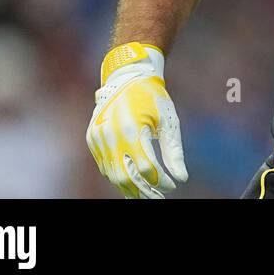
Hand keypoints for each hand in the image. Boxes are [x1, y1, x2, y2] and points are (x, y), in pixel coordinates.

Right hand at [85, 42, 187, 198]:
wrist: (125, 77)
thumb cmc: (153, 98)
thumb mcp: (169, 121)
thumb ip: (174, 151)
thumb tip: (182, 179)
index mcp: (133, 130)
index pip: (148, 169)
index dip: (161, 182)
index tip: (172, 185)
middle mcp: (111, 136)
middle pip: (126, 177)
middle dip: (144, 191)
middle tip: (158, 197)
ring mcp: (98, 138)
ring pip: (112, 175)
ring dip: (129, 187)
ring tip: (145, 194)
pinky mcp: (91, 138)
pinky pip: (104, 165)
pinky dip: (117, 175)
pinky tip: (130, 181)